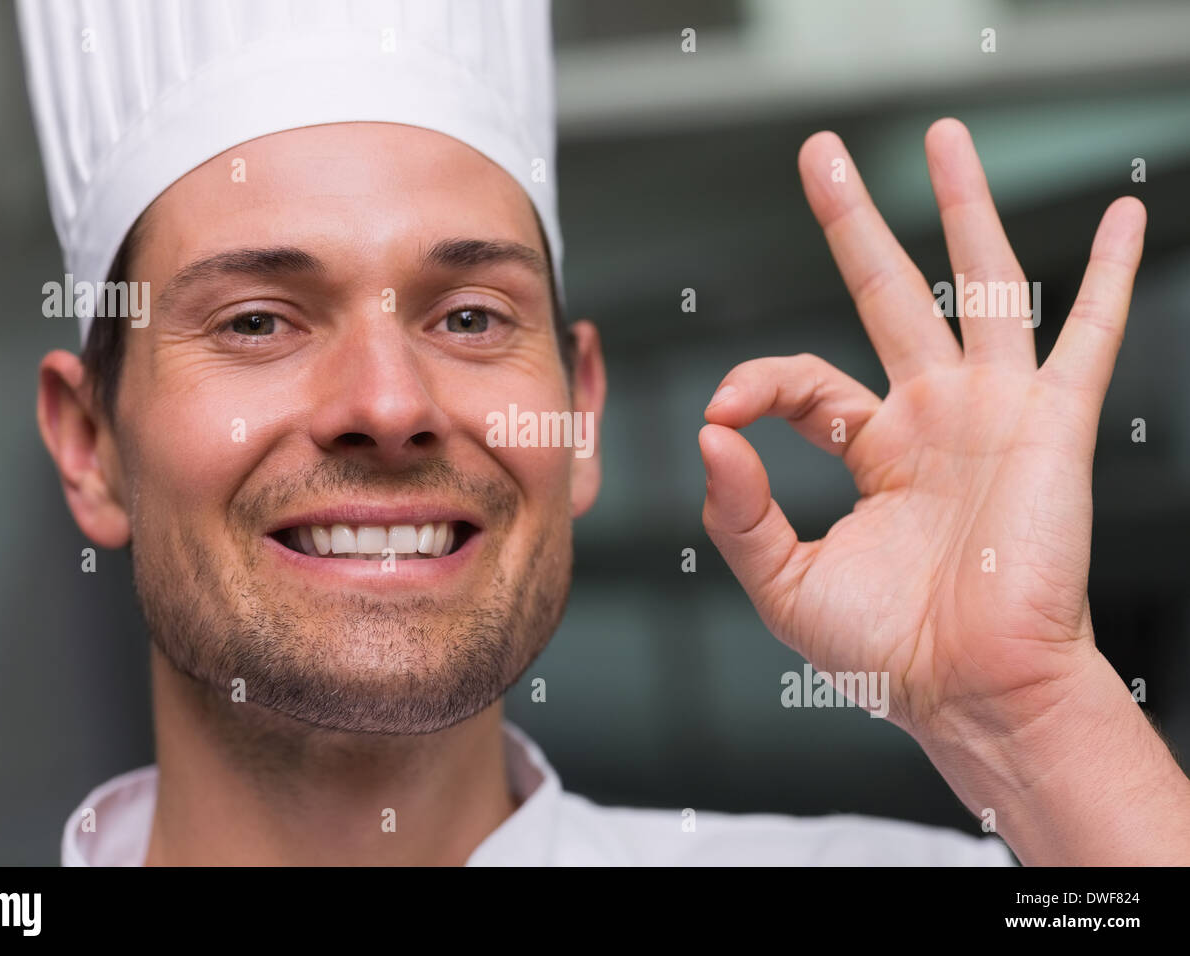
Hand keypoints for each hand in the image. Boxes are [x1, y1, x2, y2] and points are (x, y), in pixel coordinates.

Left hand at [699, 118, 1145, 742]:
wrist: (970, 692)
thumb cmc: (888, 653)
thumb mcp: (785, 582)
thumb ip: (740, 511)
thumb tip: (707, 435)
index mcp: (875, 451)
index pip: (806, 382)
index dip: (758, 385)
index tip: (725, 412)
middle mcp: (934, 418)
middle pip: (888, 293)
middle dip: (855, 222)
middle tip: (821, 156)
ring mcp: (993, 413)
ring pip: (980, 287)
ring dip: (965, 208)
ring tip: (945, 138)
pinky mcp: (1050, 426)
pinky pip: (1089, 336)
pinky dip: (1109, 277)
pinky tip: (1124, 218)